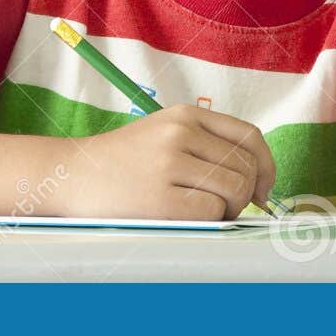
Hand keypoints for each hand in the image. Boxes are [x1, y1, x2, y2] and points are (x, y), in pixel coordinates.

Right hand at [62, 105, 275, 219]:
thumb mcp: (163, 134)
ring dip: (228, 209)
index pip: (249, 136)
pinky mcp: (161, 198)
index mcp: (185, 114)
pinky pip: (212, 212)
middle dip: (245, 194)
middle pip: (246, 166)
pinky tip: (185, 217)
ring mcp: (169, 164)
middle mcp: (180, 133)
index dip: (265, 166)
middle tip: (223, 207)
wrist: (70, 175)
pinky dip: (208, 220)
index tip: (261, 189)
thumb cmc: (122, 162)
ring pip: (234, 189)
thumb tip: (257, 181)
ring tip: (202, 212)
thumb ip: (206, 145)